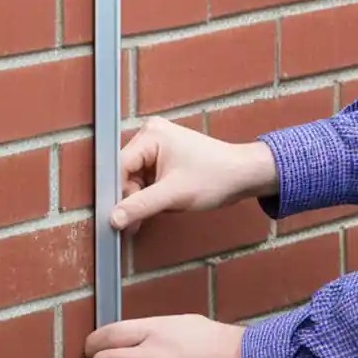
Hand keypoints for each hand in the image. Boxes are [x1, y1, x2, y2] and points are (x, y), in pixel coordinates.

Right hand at [112, 117, 278, 234]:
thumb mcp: (174, 195)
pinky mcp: (166, 159)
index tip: (116, 216)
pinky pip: (148, 180)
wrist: (244, 176)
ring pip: (136, 179)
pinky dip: (152, 196)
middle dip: (132, 198)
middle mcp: (152, 136)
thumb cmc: (216, 177)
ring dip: (143, 199)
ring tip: (157, 211)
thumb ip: (140, 206)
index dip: (117, 192)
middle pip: (126, 173)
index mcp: (151, 135)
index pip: (120, 166)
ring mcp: (159, 147)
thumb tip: (113, 218)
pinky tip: (162, 205)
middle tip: (135, 222)